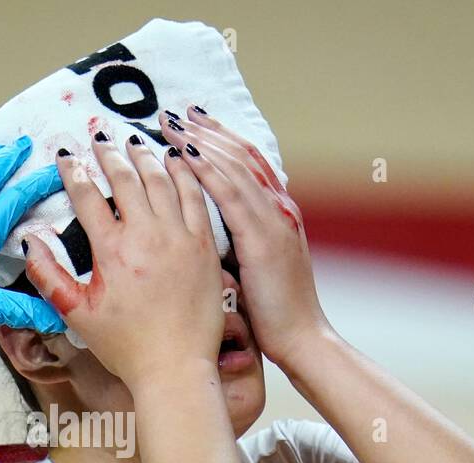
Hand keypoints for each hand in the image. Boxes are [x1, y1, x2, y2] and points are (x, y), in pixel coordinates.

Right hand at [21, 134, 225, 385]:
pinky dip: (184, 175)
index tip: (66, 155)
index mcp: (113, 252)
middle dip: (109, 153)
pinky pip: (195, 198)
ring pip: (162, 181)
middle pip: (125, 179)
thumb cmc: (126, 346)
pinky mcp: (204, 247)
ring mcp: (180, 239)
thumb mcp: (77, 314)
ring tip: (135, 141)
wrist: (175, 368)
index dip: (74, 171)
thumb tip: (28, 242)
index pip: (87, 197)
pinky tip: (176, 162)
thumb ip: (49, 275)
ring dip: (145, 157)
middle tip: (100, 137)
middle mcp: (147, 237)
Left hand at [158, 106, 330, 370]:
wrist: (303, 339)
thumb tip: (204, 235)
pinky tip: (184, 156)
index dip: (218, 140)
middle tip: (174, 111)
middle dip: (205, 132)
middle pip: (238, 156)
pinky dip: (207, 171)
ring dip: (200, 142)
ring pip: (233, 167)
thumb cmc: (274, 314)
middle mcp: (277, 208)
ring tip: (171, 124)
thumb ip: (236, 244)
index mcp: (275, 214)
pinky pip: (231, 196)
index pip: (245, 165)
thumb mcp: (254, 269)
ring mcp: (273, 221)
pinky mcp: (264, 239)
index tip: (191, 123)